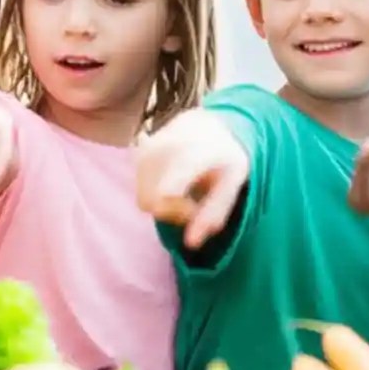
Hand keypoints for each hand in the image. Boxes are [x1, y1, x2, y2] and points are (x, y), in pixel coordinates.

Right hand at [136, 110, 249, 249]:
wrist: (203, 125)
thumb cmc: (223, 157)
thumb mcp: (233, 182)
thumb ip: (215, 212)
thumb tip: (191, 244)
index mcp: (193, 151)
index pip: (169, 188)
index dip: (177, 204)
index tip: (189, 205)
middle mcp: (163, 148)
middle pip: (158, 203)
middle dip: (177, 212)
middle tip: (197, 205)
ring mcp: (145, 151)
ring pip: (146, 202)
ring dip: (166, 206)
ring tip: (186, 193)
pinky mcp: (135, 157)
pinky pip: (142, 195)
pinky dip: (156, 196)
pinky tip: (172, 184)